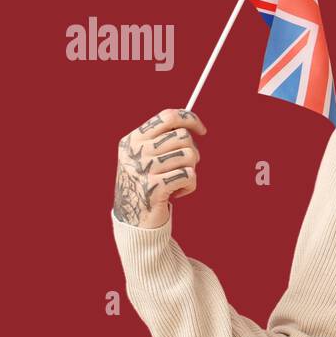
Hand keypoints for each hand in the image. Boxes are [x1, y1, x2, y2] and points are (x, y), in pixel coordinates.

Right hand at [113, 109, 206, 227]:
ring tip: (179, 181)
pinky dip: (190, 185)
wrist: (134, 219)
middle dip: (192, 152)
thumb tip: (192, 123)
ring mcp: (144, 170)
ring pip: (189, 155)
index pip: (168, 117)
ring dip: (191, 170)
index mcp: (133, 139)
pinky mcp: (155, 188)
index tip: (202, 130)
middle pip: (183, 136)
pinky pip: (189, 176)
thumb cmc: (148, 183)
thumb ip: (163, 138)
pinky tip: (179, 193)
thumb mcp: (146, 157)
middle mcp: (135, 152)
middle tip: (184, 167)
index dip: (190, 120)